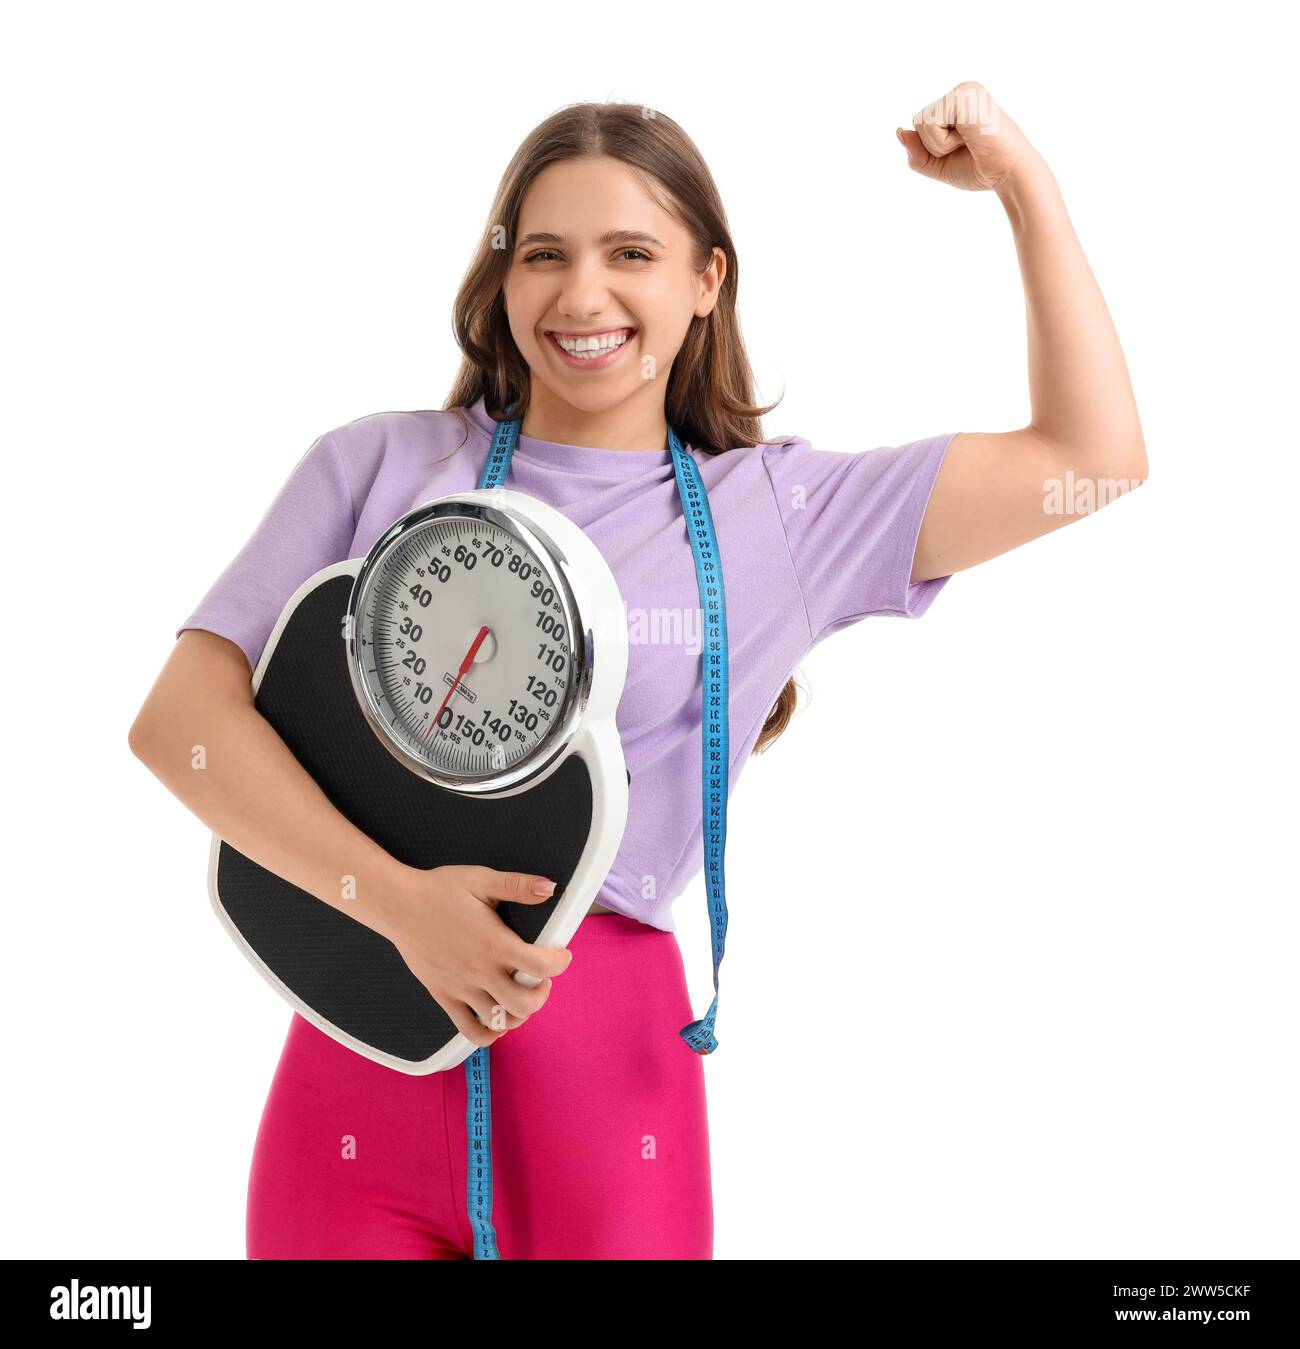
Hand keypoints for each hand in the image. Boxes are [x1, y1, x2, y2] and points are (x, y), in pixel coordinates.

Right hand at [382, 863, 573, 1047]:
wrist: (398, 905)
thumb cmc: (440, 891)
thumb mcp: (482, 880)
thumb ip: (518, 886)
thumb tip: (549, 888)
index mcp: (495, 944)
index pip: (541, 966)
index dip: (559, 963)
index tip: (560, 956)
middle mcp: (481, 972)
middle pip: (525, 1004)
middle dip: (542, 995)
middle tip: (540, 980)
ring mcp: (461, 989)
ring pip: (500, 1021)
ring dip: (518, 1015)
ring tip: (518, 997)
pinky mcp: (443, 996)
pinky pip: (469, 1031)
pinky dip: (488, 1033)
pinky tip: (495, 1019)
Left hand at [896, 81, 1042, 194]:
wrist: (1010, 175)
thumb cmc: (982, 170)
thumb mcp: (939, 164)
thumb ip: (916, 152)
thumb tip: (899, 132)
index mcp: (959, 103)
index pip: (921, 126)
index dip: (934, 149)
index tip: (965, 150)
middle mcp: (962, 91)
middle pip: (918, 122)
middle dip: (934, 146)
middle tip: (967, 147)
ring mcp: (964, 90)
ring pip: (920, 122)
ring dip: (939, 145)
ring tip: (969, 142)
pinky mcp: (963, 96)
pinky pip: (929, 124)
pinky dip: (943, 142)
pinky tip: (968, 138)